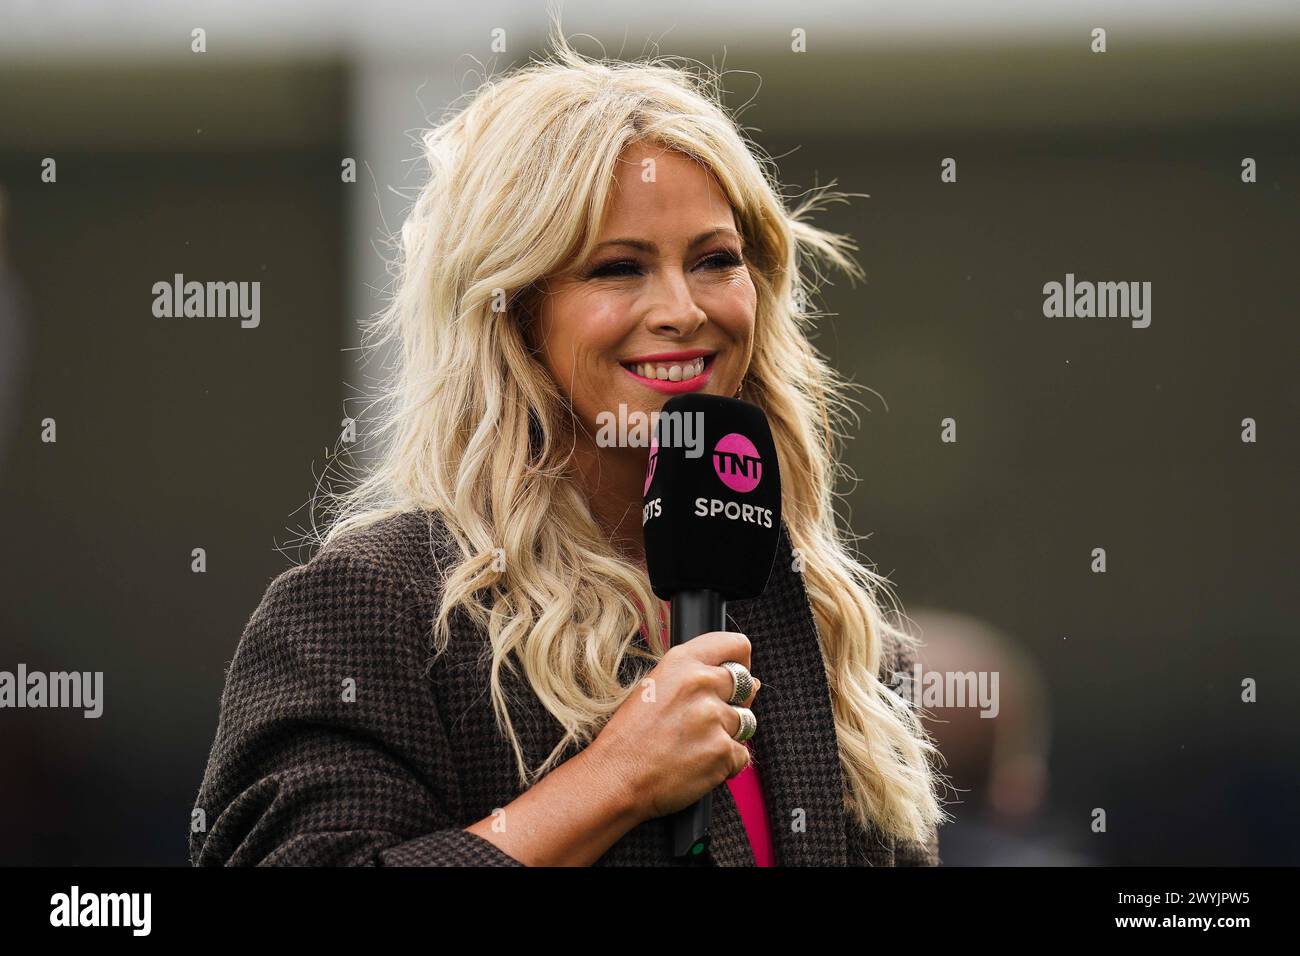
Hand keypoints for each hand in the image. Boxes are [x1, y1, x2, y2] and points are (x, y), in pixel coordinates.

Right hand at [586, 630, 760, 824]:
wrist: (615, 777)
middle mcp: (701, 683)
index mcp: (682, 661)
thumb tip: (753, 683)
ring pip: (746, 721)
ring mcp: (714, 717)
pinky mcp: (722, 751)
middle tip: (706, 720)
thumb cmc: (630, 736)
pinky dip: (725, 763)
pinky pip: (741, 754)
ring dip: (727, 735)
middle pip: (746, 684)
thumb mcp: (656, 686)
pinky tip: (696, 763)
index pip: (736, 644)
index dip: (741, 661)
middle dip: (735, 702)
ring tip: (694, 744)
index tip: (736, 676)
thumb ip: (699, 676)